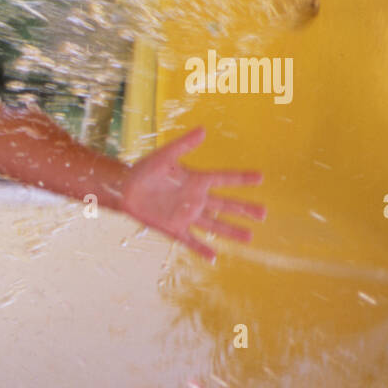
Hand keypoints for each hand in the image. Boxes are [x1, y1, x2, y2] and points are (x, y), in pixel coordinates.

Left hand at [119, 126, 264, 261]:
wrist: (123, 189)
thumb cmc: (143, 170)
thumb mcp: (164, 156)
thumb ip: (183, 145)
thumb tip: (202, 130)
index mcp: (195, 180)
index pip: (224, 178)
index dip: (241, 178)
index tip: (260, 177)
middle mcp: (195, 199)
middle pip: (225, 204)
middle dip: (244, 209)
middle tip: (264, 213)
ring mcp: (185, 215)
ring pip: (214, 224)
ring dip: (231, 230)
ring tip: (249, 237)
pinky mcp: (173, 228)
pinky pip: (190, 240)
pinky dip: (201, 249)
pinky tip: (214, 257)